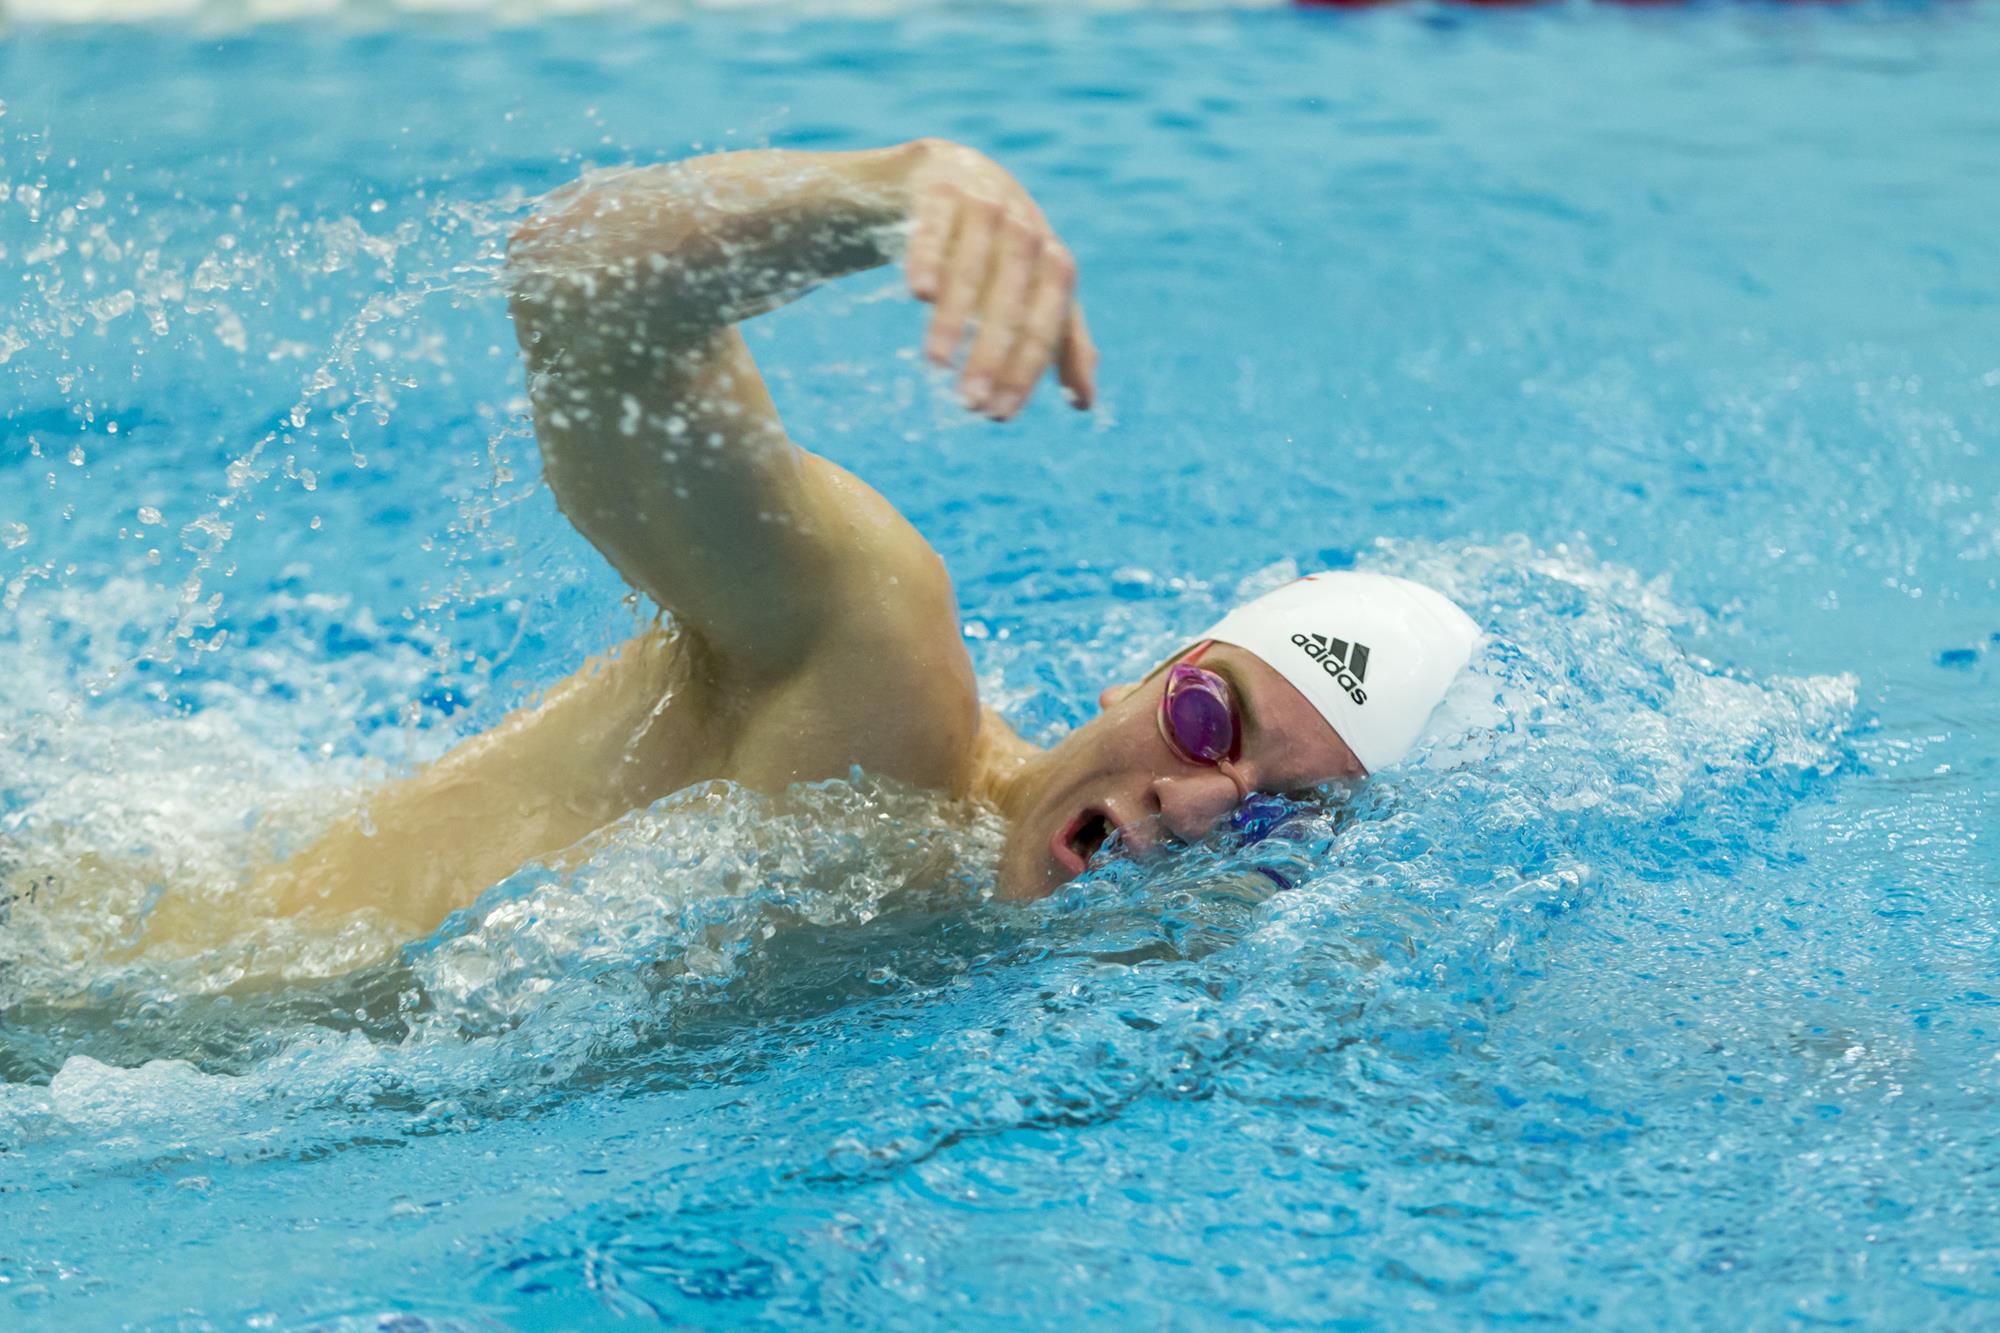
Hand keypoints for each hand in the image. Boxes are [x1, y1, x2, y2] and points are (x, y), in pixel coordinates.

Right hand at [901, 139, 1097, 419]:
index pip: (1047, 321)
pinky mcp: (940, 187)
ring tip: (936, 364)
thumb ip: (1063, 341)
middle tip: (969, 403)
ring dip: (956, 316)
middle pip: (1013, 297)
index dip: (1026, 370)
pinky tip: (919, 294)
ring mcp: (984, 203)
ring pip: (972, 264)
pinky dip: (929, 256)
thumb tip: (1084, 405)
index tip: (998, 415)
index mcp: (1054, 260)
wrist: (954, 173)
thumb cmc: (1001, 250)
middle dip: (993, 353)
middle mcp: (1025, 229)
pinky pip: (934, 224)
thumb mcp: (1036, 292)